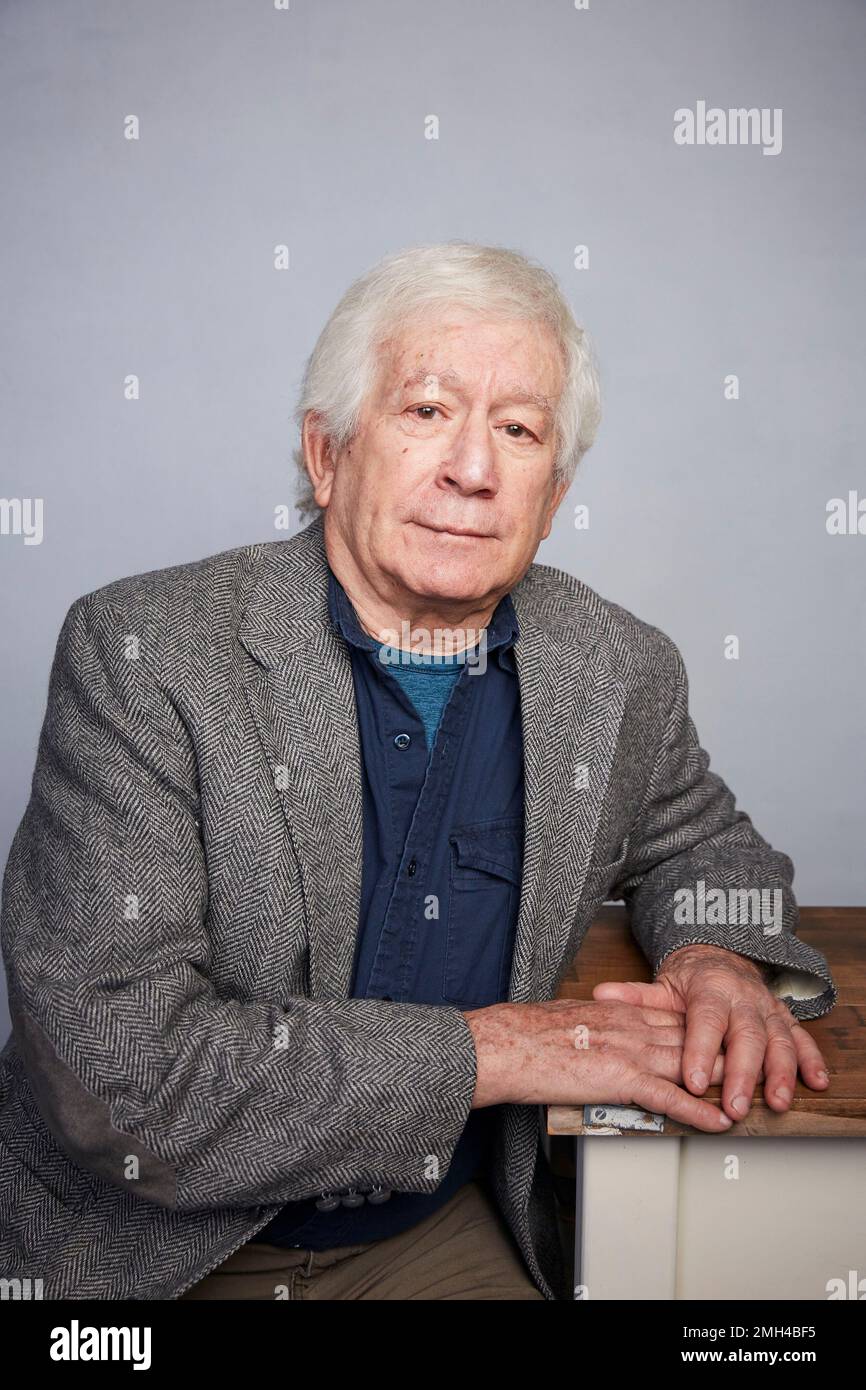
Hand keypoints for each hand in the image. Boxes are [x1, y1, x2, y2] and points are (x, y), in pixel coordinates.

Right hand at [464, 997, 734, 1132]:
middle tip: (756, 1065)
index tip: (725, 1036)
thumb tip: (604, 1040)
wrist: (506, 1044)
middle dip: (724, 1052)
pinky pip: (668, 1098)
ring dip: (721, 1082)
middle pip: (690, 1038)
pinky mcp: (619, 1078)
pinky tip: (718, 1121)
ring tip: (751, 1097)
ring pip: (687, 1065)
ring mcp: (628, 1051)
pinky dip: (696, 1111)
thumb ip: (597, 1027)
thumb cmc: (526, 1037)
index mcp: (618, 1010)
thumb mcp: (570, 1021)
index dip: (703, 1030)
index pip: (673, 1017)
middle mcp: (630, 1026)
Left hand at [592, 943, 829, 1122]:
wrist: (722, 957)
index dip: (701, 1052)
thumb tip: (602, 995)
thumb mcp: (662, 986)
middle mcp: (743, 998)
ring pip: (779, 1040)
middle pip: (747, 1036)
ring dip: (781, 1073)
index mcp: (710, 989)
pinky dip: (811, 1060)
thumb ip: (635, 996)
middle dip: (744, 1073)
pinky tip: (815, 1082)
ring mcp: (767, 1009)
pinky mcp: (784, 1020)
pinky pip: (802, 1039)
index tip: (694, 1081)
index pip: (705, 1021)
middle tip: (737, 1106)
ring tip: (777, 1102)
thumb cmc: (692, 981)